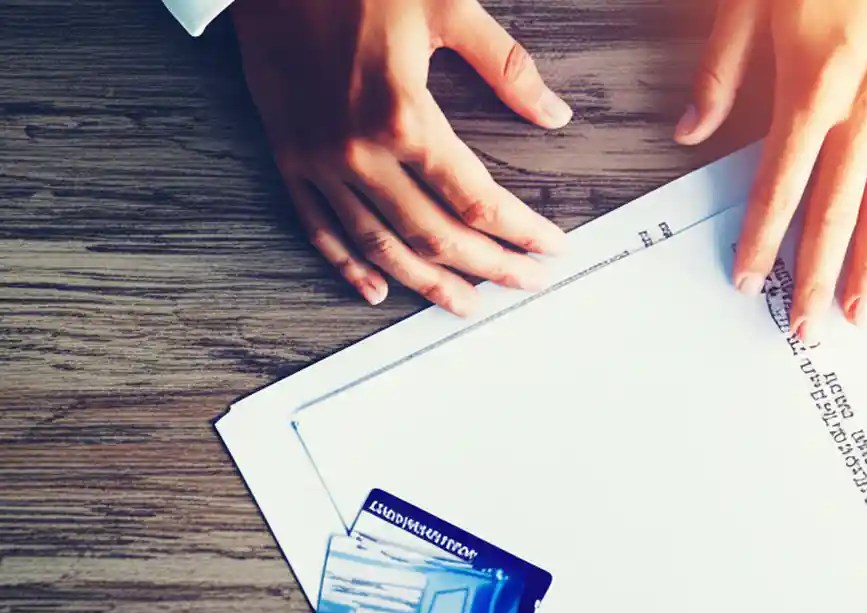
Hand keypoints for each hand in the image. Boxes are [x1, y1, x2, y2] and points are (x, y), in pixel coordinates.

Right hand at [233, 0, 571, 314]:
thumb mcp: (446, 4)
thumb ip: (505, 66)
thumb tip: (554, 115)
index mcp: (404, 117)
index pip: (477, 199)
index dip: (521, 231)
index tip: (551, 248)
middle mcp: (359, 152)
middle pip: (435, 235)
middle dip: (489, 266)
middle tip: (527, 283)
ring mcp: (317, 160)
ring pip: (380, 244)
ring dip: (427, 283)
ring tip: (466, 305)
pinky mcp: (288, 155)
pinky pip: (318, 226)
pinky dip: (347, 265)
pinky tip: (376, 290)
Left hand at [675, 0, 866, 337]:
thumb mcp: (748, 2)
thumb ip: (719, 73)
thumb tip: (688, 133)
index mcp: (809, 88)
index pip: (779, 184)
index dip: (763, 239)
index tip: (750, 284)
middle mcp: (863, 105)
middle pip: (835, 207)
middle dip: (817, 273)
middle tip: (806, 329)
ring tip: (866, 314)